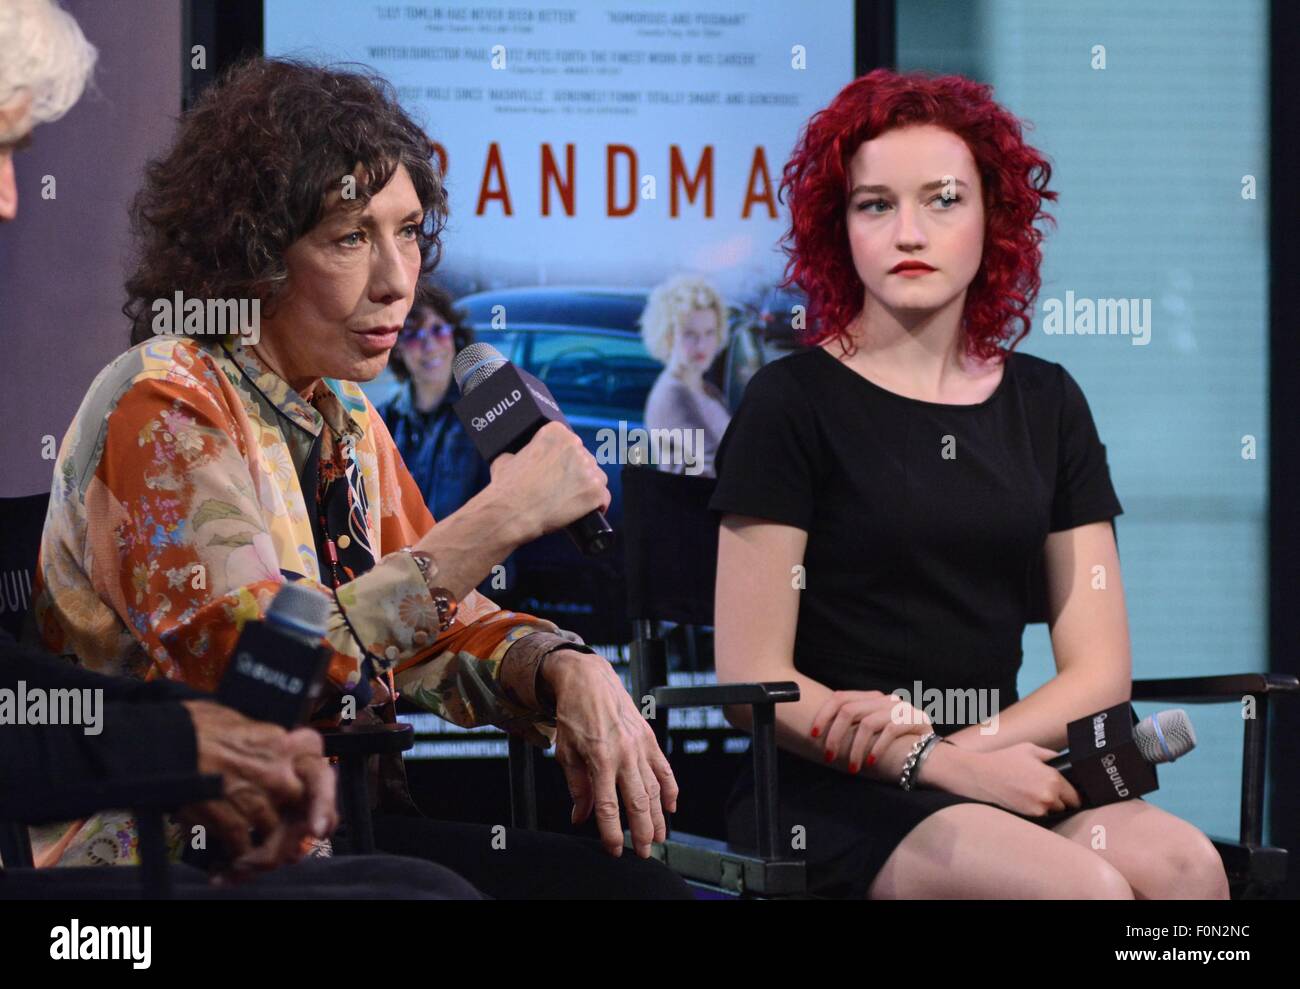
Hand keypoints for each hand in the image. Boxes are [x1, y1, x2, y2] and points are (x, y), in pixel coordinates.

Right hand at [178, 702, 335, 878]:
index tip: (321, 814)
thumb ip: (266, 743)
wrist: (158, 743)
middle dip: (301, 825)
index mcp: (282, 742)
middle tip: (292, 844)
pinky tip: (225, 865)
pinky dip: (236, 860)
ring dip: (264, 848)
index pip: (320, 767)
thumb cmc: (193, 728)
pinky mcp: (230, 817)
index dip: (323, 792)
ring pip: (276, 833)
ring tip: (249, 859)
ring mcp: (256, 795)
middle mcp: (277, 770)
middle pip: (307, 806)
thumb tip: (277, 759)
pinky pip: (244, 847)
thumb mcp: (241, 721)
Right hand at [488, 422, 610, 540]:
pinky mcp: (596, 492)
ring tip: (569, 501)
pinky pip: (604, 498)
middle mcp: (576, 446)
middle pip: (584, 459)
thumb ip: (520, 452)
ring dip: (587, 487)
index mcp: (556, 433)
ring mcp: (588, 469)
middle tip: (560, 488)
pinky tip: (586, 511)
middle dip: (576, 473)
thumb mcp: (506, 459)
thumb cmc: (507, 488)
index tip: (556, 470)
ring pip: (596, 477)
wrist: (511, 512)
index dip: (563, 458)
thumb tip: (520, 458)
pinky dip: (596, 506)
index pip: (568, 442)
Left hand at [544, 650, 678, 857]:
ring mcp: (640, 746)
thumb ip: (577, 787)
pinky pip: (664, 769)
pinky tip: (672, 806)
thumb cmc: (574, 715)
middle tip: (644, 852)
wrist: (589, 680)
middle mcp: (624, 754)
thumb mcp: (566, 753)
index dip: (611, 832)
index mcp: (600, 759)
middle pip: (638, 802)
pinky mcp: (649, 738)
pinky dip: (670, 789)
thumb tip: (580, 817)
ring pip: (655, 789)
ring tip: (660, 837)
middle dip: (642, 832)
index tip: (613, 850)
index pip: (608, 806)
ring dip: (659, 817)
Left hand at [811, 690, 931, 773]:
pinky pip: (889, 731)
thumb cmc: (894, 743)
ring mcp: (900, 708)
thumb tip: (817, 735)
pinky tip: (870, 763)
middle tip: (829, 756)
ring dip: (855, 749)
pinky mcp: (914, 720)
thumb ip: (853, 725)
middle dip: (835, 735)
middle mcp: (884, 699)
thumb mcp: (871, 730)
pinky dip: (877, 748)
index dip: (823, 715)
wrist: (930, 749)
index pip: (840, 697)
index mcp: (870, 697)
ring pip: (867, 724)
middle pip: (849, 710)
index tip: (813, 734)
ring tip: (852, 768)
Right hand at [943, 742, 1082, 816]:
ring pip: (1054, 810)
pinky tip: (1026, 797)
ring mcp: (1039, 807)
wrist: (983, 775)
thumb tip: (1066, 761)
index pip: (1075, 795)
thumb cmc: (1006, 759)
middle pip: (1067, 805)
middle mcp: (1049, 795)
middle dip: (1060, 798)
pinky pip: (1042, 814)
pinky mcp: (1029, 815)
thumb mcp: (1030, 749)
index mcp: (1053, 778)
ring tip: (1033, 791)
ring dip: (1049, 804)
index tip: (1067, 791)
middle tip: (1045, 788)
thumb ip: (1051, 756)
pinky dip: (1037, 808)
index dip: (1072, 793)